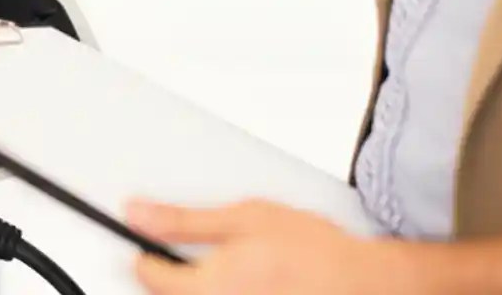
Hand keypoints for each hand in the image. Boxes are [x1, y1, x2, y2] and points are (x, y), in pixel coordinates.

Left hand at [127, 199, 417, 294]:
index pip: (147, 275)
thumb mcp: (243, 217)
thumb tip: (137, 214)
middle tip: (207, 260)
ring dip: (203, 287)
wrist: (364, 282)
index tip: (151, 244)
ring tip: (239, 273)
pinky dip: (226, 292)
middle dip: (177, 277)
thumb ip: (182, 221)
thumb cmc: (312, 249)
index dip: (146, 253)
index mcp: (206, 286)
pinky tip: (251, 285)